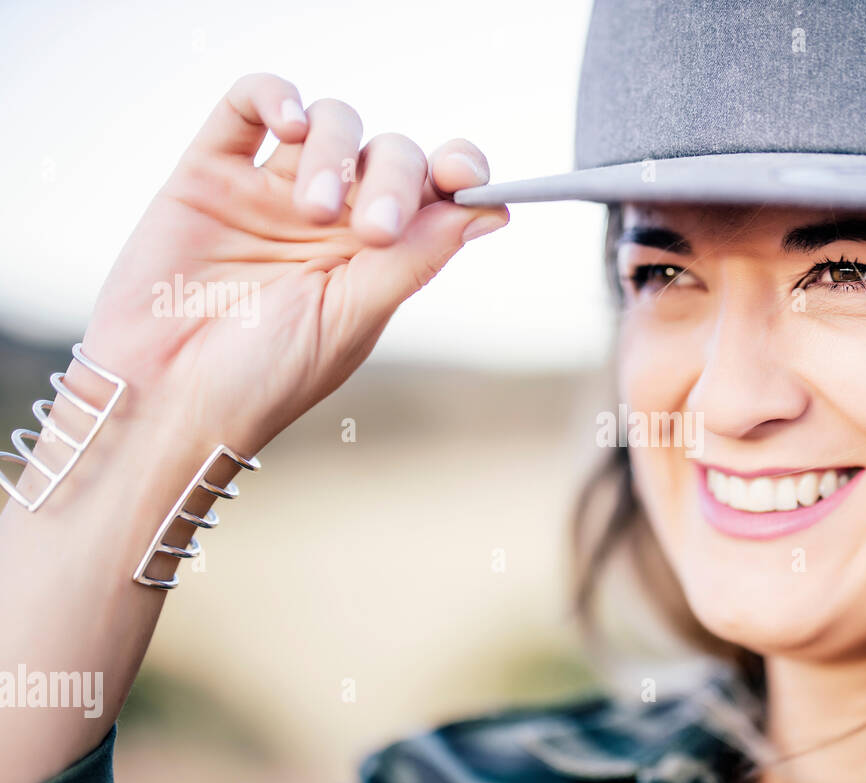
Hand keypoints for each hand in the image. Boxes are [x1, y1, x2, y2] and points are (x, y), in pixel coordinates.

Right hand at [82, 72, 507, 453]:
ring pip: (330, 124)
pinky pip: (247, 105)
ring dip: (336, 150)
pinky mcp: (210, 174)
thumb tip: (491, 211)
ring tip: (313, 208)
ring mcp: (271, 193)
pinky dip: (274, 94)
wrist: (167, 399)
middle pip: (389, 155)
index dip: (459, 171)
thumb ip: (415, 258)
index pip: (435, 193)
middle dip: (394, 179)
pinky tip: (289, 123)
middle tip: (374, 230)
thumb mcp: (352, 319)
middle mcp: (331, 220)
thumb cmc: (263, 379)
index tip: (465, 177)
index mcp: (376, 257)